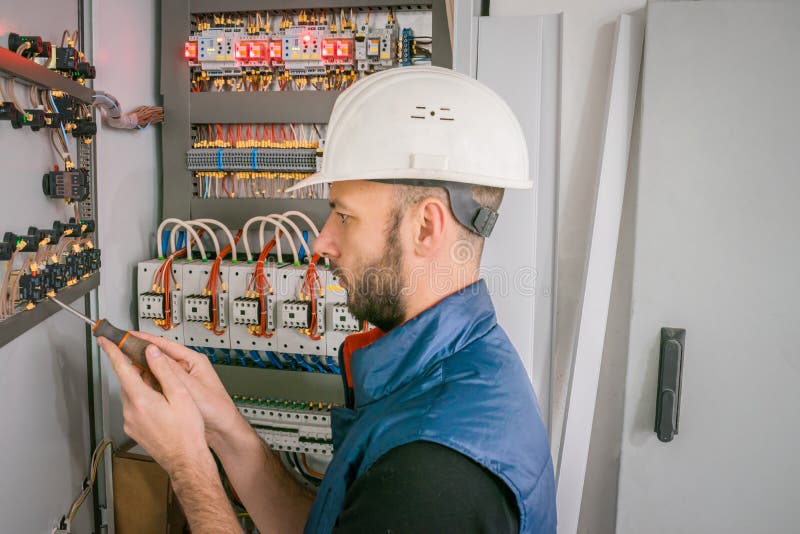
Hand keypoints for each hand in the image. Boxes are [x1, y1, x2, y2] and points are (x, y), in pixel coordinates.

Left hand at [99, 337, 209, 475]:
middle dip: (138, 369)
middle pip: (128, 381)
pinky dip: (144, 399)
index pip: (122, 369)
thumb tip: (152, 353)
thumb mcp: (180, 395)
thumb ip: (164, 371)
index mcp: (141, 399)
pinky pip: (135, 407)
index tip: (105, 340)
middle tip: (152, 363)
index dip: (112, 352)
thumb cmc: (187, 432)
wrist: (186, 460)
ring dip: (143, 386)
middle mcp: (131, 411)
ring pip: (132, 394)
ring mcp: (131, 422)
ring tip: (166, 389)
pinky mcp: (134, 430)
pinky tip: (162, 404)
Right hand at [129, 332, 246, 450]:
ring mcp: (181, 380)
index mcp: (194, 361)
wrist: (222, 430)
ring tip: (124, 366)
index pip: (165, 344)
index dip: (145, 339)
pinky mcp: (177, 392)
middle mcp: (187, 368)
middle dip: (140, 354)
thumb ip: (172, 372)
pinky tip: (138, 385)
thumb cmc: (217, 409)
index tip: (128, 336)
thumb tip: (154, 354)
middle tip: (120, 350)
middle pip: (158, 356)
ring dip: (142, 369)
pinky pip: (158, 384)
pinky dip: (147, 383)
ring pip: (156, 371)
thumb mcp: (192, 388)